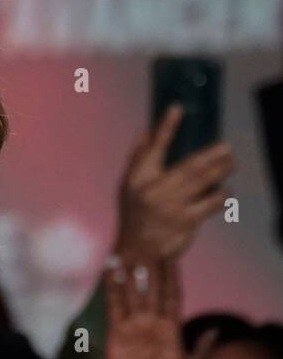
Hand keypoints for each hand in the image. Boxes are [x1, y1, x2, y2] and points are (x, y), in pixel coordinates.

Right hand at [103, 257, 214, 358]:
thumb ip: (201, 350)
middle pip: (151, 291)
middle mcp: (152, 322)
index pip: (172, 297)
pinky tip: (108, 273)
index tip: (172, 258)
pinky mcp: (117, 330)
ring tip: (124, 254)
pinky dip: (111, 289)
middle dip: (150, 271)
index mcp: (171, 328)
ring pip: (131, 294)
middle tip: (147, 247)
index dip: (172, 279)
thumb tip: (216, 330)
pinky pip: (113, 305)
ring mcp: (134, 324)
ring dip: (128, 275)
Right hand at [114, 104, 231, 262]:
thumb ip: (138, 157)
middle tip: (226, 146)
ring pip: (202, 184)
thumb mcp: (128, 184)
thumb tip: (146, 130)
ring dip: (220, 172)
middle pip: (187, 167)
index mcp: (138, 178)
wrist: (138, 250)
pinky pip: (209, 205)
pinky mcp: (186, 223)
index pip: (154, 147)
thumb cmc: (134, 212)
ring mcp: (171, 207)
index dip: (166, 126)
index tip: (177, 108)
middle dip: (210, 155)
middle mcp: (154, 191)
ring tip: (232, 162)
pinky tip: (226, 190)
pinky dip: (220, 196)